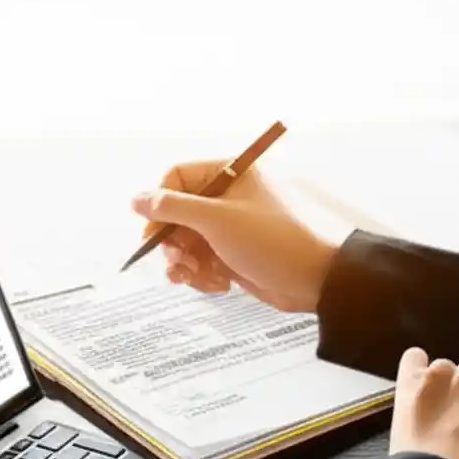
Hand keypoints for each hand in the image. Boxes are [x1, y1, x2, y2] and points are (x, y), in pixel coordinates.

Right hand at [132, 160, 337, 312]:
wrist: (321, 279)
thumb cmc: (275, 240)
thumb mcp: (218, 220)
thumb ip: (173, 208)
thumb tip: (136, 199)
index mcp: (231, 173)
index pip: (177, 178)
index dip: (160, 205)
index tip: (152, 233)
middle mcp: (231, 196)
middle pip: (179, 214)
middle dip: (173, 242)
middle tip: (177, 262)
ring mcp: (234, 227)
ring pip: (189, 241)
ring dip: (186, 262)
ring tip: (195, 277)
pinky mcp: (238, 254)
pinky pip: (205, 260)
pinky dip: (204, 274)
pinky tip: (217, 285)